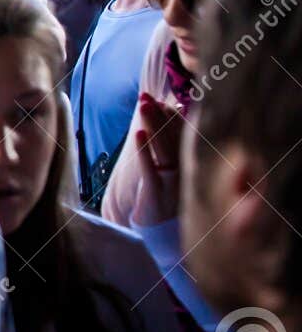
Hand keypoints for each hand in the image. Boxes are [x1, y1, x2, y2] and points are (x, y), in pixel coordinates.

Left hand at [130, 92, 186, 229]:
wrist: (162, 235)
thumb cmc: (165, 195)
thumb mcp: (173, 168)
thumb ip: (174, 140)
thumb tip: (177, 107)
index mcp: (192, 164)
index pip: (183, 134)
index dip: (171, 116)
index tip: (159, 99)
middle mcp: (186, 172)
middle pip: (173, 137)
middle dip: (159, 115)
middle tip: (145, 96)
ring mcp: (173, 182)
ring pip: (163, 149)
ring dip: (153, 125)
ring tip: (143, 105)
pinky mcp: (157, 193)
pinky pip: (151, 169)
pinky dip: (144, 151)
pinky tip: (138, 133)